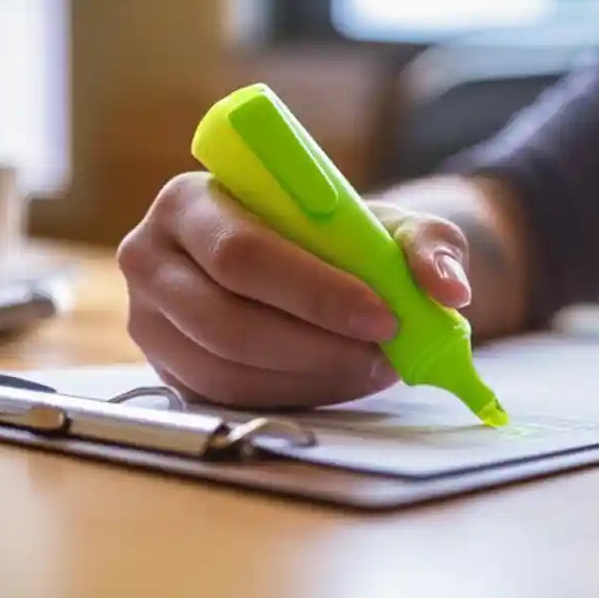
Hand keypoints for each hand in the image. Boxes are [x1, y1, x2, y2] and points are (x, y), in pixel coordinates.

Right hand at [117, 172, 472, 407]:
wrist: (313, 261)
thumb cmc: (342, 236)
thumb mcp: (393, 225)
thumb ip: (428, 244)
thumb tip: (448, 289)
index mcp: (191, 200)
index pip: (243, 254)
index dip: (314, 292)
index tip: (384, 316)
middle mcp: (150, 256)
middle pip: (227, 320)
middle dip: (317, 345)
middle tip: (385, 355)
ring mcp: (150, 319)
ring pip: (226, 369)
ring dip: (310, 377)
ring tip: (373, 367)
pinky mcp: (166, 369)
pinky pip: (226, 398)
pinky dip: (292, 395)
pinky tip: (340, 380)